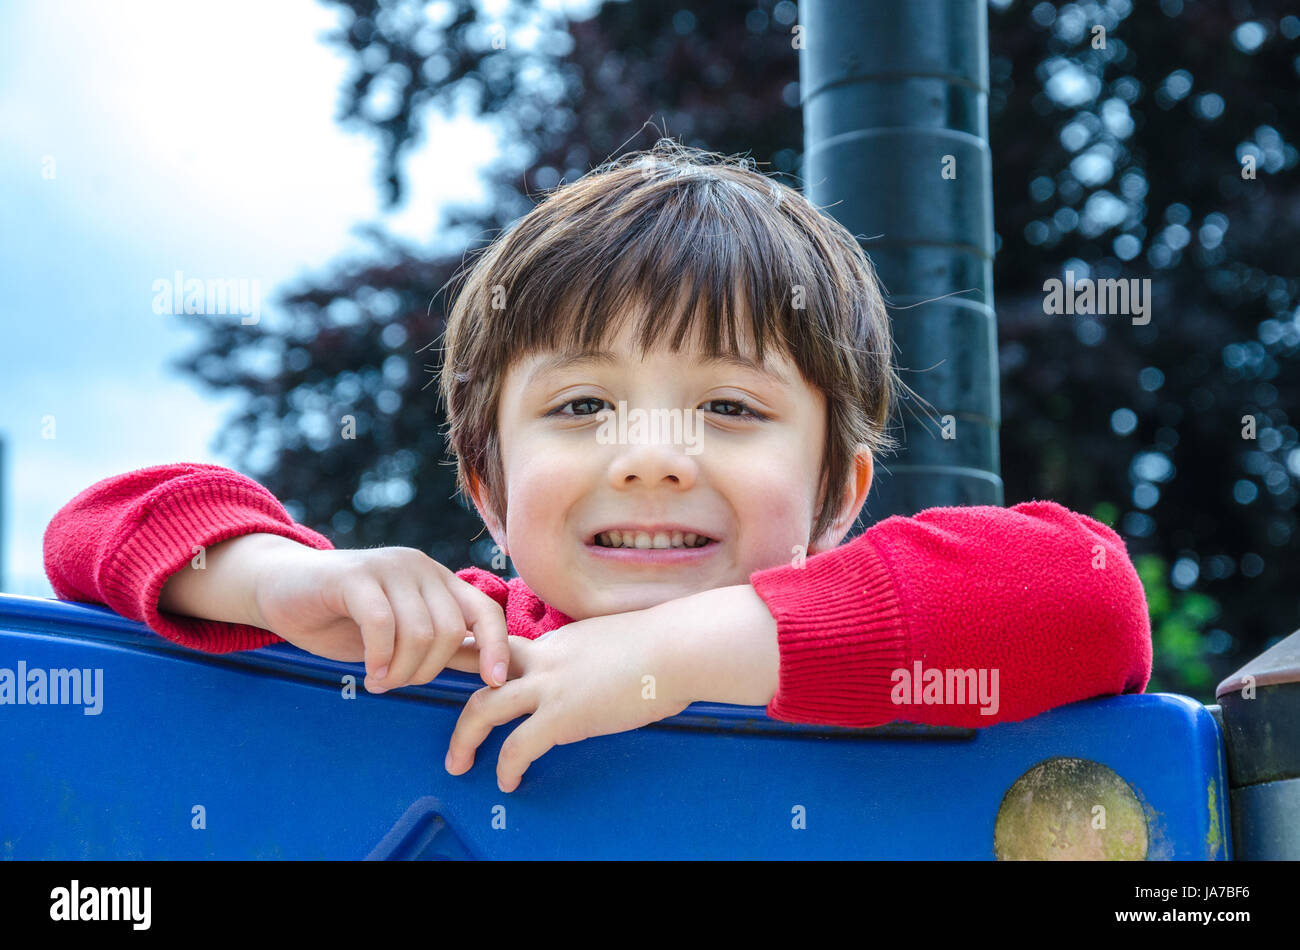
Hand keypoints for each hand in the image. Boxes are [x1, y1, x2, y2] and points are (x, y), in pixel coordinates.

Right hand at [251, 542, 508, 692]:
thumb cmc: (343, 618)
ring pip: (419, 632)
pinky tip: (369, 672)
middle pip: (449, 631)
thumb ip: (441, 647)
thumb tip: (492, 673)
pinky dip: (380, 658)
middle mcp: (420, 568)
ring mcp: (389, 567)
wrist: (280, 589)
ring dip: (401, 670)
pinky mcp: (355, 575)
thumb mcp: (401, 636)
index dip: (497, 647)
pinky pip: (383, 624)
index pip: (486, 611)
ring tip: (379, 681)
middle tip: (397, 684)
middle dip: (427, 671)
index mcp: (438, 581)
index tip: (494, 684)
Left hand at [444, 616, 691, 792]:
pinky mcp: (564, 714)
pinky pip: (519, 746)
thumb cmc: (664, 645)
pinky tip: (508, 781)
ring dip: (464, 738)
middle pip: (476, 666)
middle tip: (438, 712)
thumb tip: (593, 674)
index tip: (459, 670)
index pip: (502, 647)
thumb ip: (590, 657)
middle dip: (448, 687)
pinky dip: (506, 767)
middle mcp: (544, 657)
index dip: (477, 660)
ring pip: (483, 707)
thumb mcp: (612, 642)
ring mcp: (551, 685)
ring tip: (458, 763)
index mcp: (556, 640)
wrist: (680, 647)